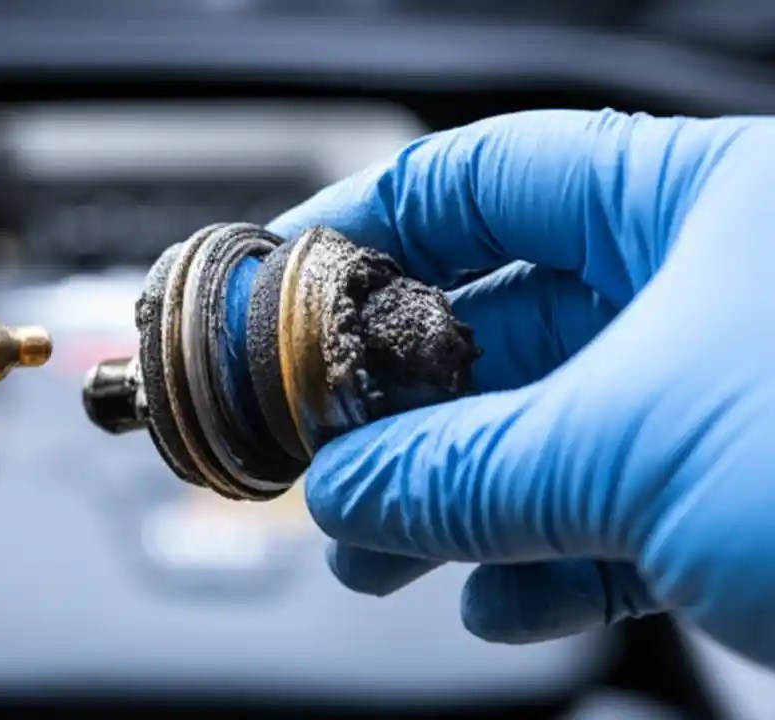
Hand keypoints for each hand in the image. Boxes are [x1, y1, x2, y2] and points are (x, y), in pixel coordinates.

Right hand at [268, 109, 774, 666]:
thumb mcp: (634, 452)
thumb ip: (462, 470)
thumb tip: (343, 488)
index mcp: (697, 207)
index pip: (485, 179)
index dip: (369, 225)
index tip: (284, 283)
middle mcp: (712, 286)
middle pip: (499, 319)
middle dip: (395, 398)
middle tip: (315, 452)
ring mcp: (727, 394)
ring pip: (543, 429)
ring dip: (449, 498)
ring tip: (376, 550)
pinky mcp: (746, 497)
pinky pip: (606, 513)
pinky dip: (537, 562)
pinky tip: (494, 600)